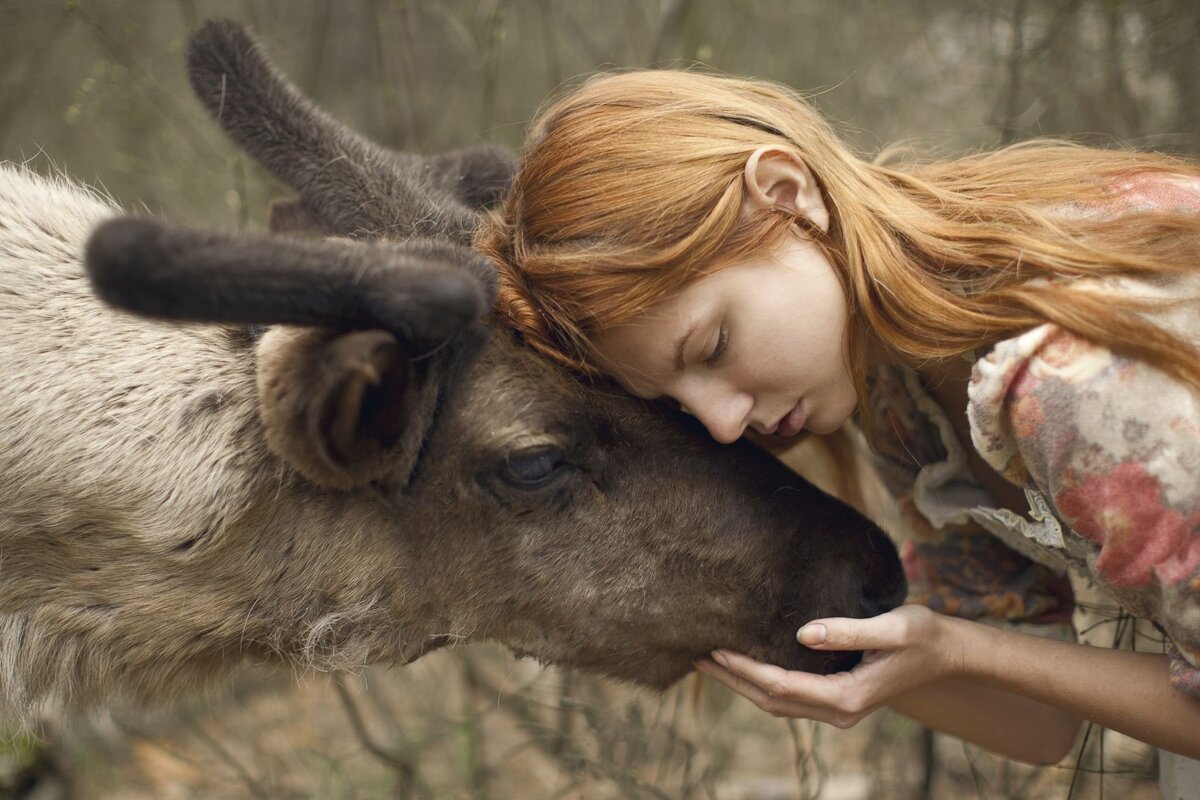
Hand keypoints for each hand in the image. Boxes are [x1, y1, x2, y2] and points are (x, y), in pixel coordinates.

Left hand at [695, 605, 963, 727]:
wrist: (948, 654)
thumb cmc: (923, 635)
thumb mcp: (893, 627)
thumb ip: (848, 630)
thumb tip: (802, 632)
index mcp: (846, 699)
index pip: (782, 686)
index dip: (745, 668)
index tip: (715, 648)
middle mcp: (837, 712)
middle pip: (771, 700)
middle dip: (732, 679)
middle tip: (696, 654)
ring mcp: (836, 710)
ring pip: (777, 703)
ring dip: (742, 682)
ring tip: (709, 659)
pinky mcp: (836, 700)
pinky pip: (789, 696)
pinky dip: (761, 682)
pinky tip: (744, 663)